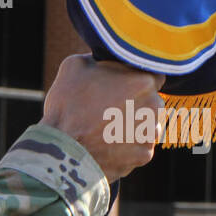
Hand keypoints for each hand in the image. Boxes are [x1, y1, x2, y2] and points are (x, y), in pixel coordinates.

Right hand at [41, 54, 164, 181]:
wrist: (61, 150)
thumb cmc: (67, 105)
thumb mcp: (76, 66)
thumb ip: (100, 59)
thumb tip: (104, 60)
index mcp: (143, 80)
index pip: (154, 75)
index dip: (137, 80)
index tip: (123, 86)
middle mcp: (154, 106)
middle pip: (152, 101)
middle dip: (137, 103)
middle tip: (111, 109)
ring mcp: (151, 133)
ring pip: (149, 125)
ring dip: (135, 125)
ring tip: (108, 129)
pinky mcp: (144, 156)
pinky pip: (141, 147)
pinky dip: (129, 147)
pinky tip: (109, 144)